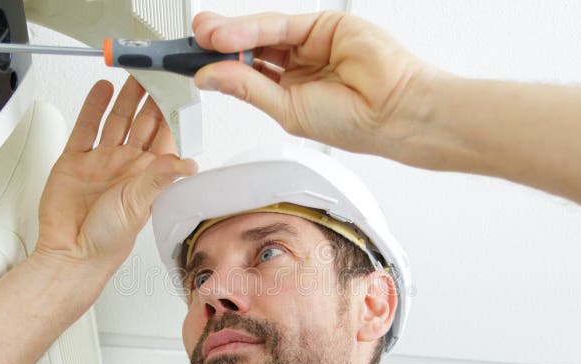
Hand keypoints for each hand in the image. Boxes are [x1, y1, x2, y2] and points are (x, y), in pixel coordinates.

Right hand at [34, 76, 197, 273]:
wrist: (71, 252)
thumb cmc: (108, 239)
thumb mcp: (140, 204)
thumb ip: (160, 178)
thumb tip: (189, 163)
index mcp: (148, 175)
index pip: (165, 136)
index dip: (172, 113)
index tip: (179, 91)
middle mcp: (127, 165)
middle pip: (142, 122)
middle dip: (150, 97)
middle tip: (156, 72)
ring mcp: (101, 161)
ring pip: (116, 120)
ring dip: (125, 98)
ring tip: (133, 74)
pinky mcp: (75, 160)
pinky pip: (86, 127)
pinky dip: (93, 107)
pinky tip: (102, 90)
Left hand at [192, 11, 436, 157]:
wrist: (393, 112)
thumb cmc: (352, 123)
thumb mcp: (287, 111)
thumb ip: (249, 88)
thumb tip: (210, 77)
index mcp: (288, 92)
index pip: (244, 75)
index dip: (216, 68)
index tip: (188, 67)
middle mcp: (297, 66)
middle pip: (249, 50)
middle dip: (217, 47)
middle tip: (188, 46)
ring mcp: (309, 45)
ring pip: (261, 34)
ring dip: (229, 34)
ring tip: (202, 36)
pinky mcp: (323, 25)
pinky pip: (281, 25)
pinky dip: (251, 29)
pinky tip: (227, 35)